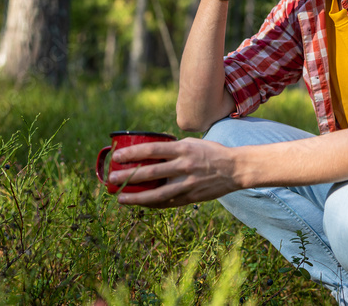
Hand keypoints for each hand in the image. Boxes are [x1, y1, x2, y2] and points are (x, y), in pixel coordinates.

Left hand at [108, 138, 241, 207]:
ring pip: (156, 193)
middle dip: (128, 176)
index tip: (117, 157)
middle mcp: (184, 165)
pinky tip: (140, 204)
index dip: (133, 153)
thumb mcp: (193, 144)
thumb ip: (174, 148)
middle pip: (150, 172)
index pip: (152, 150)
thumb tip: (152, 153)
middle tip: (112, 178)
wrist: (235, 169)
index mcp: (183, 148)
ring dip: (136, 197)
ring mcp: (187, 183)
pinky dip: (152, 204)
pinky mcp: (191, 196)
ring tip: (120, 198)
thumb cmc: (212, 153)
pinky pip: (167, 202)